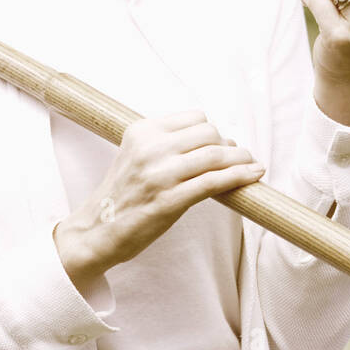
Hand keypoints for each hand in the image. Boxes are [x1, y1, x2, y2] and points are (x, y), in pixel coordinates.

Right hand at [53, 109, 264, 291]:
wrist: (96, 231)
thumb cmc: (122, 196)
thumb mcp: (136, 156)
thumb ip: (164, 144)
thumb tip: (212, 140)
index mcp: (141, 131)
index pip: (194, 118)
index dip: (213, 132)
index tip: (220, 144)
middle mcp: (149, 148)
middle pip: (208, 133)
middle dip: (228, 145)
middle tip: (235, 158)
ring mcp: (159, 174)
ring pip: (215, 155)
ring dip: (241, 159)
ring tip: (251, 165)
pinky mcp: (170, 200)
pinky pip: (214, 181)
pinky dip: (240, 176)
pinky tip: (253, 175)